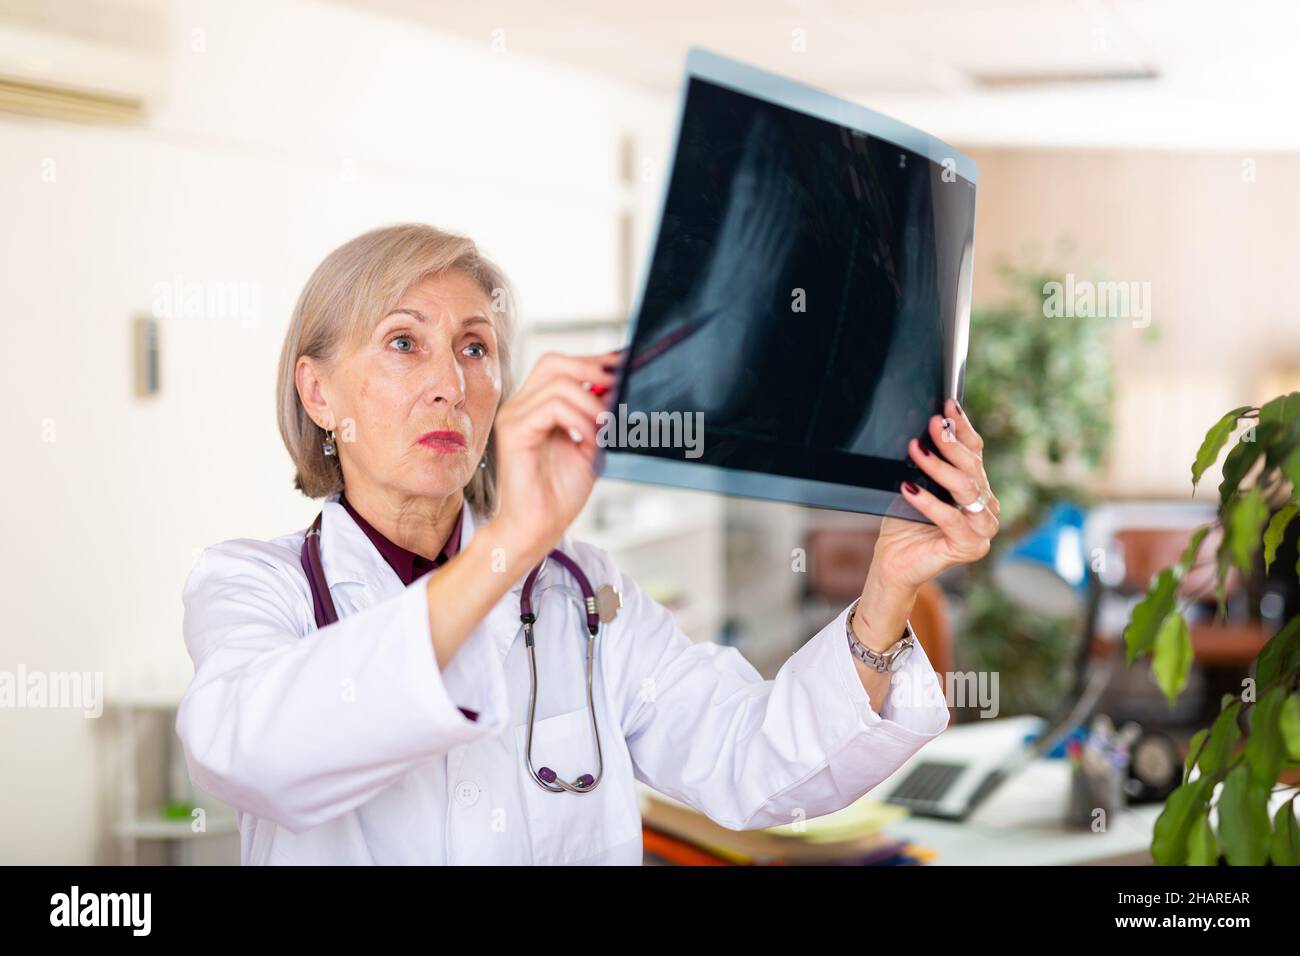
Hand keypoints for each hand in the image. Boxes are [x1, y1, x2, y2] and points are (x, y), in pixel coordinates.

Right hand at [490, 349, 617, 567]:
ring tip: (606, 426)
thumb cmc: (558, 493)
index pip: (560, 366)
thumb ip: (599, 416)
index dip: (593, 361)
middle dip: (591, 368)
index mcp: (535, 407)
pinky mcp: (514, 432)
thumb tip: (620, 387)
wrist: (537, 528)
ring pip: (557, 383)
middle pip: (553, 362)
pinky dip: (579, 419)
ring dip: (591, 402)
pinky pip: (552, 407)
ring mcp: (514, 417)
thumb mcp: (589, 444)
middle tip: (618, 384)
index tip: (623, 365)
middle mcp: (520, 407)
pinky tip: (589, 439)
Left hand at [872, 398, 999, 592]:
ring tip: (915, 451)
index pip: (976, 452)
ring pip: (966, 489)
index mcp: (977, 489)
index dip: (963, 427)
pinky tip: (909, 488)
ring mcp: (982, 528)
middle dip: (951, 442)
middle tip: (933, 423)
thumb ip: (927, 462)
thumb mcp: (917, 484)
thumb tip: (925, 427)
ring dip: (939, 467)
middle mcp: (986, 507)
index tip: (948, 405)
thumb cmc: (905, 523)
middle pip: (973, 467)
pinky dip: (928, 501)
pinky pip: (951, 518)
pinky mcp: (970, 547)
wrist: (895, 561)